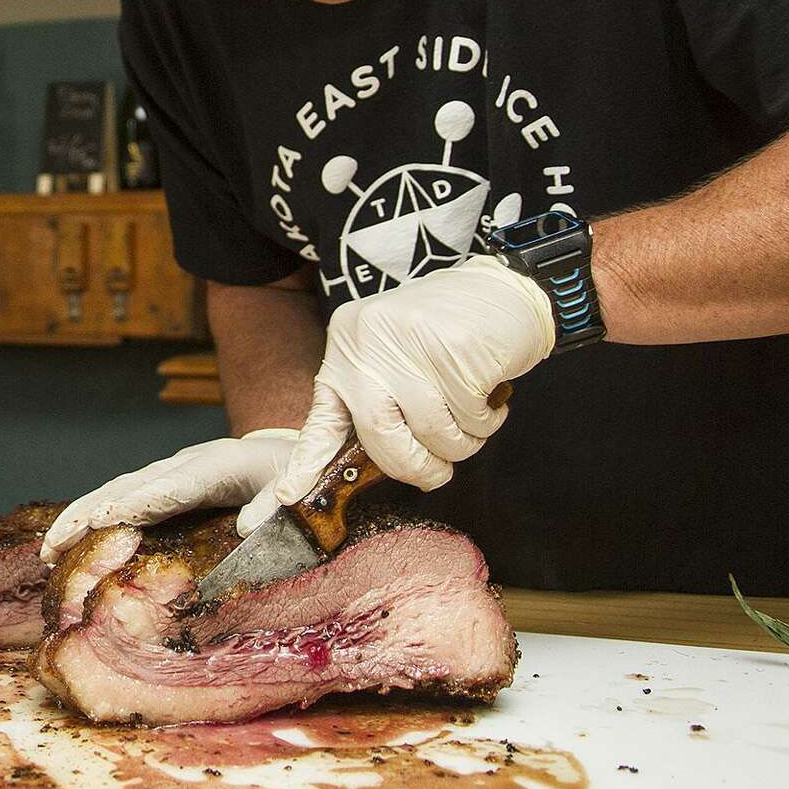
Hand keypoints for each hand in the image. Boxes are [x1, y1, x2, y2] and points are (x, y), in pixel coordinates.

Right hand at [41, 429, 297, 563]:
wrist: (287, 451)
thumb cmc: (292, 475)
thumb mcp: (297, 489)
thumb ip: (276, 505)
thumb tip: (248, 528)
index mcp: (218, 465)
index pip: (175, 486)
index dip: (141, 502)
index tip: (110, 519)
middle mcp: (186, 464)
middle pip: (130, 486)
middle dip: (91, 512)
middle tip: (55, 543)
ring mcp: (172, 471)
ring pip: (118, 491)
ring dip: (82, 516)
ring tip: (49, 548)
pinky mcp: (166, 483)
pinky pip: (124, 497)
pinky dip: (94, 516)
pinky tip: (71, 540)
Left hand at [237, 255, 553, 532]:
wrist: (506, 289)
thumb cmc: (451, 335)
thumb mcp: (395, 358)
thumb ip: (378, 401)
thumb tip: (369, 463)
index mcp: (346, 348)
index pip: (323, 418)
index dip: (306, 464)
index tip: (283, 499)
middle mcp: (367, 342)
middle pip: (380, 436)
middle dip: (416, 467)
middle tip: (438, 472)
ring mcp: (409, 343)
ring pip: (431, 433)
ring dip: (461, 443)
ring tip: (473, 419)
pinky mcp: (453, 350)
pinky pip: (469, 418)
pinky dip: (486, 422)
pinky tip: (491, 395)